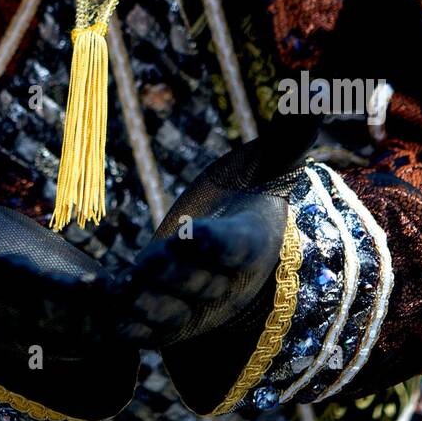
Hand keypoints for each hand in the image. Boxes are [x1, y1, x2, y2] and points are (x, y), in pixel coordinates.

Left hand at [122, 119, 317, 409]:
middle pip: (201, 283)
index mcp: (251, 245)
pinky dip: (127, 326)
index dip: (213, 243)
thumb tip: (316, 90)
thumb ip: (290, 135)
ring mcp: (198, 309)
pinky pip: (148, 330)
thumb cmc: (252, 201)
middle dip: (175, 273)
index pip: (235, 247)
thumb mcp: (272, 168)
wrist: (235, 256)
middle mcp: (227, 286)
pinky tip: (105, 317)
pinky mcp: (168, 323)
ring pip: (173, 313)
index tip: (189, 231)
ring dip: (146, 306)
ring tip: (118, 291)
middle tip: (150, 259)